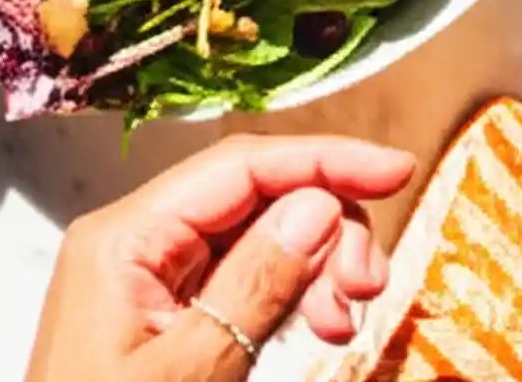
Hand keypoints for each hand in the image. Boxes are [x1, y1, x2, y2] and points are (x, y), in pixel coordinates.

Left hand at [25, 135, 415, 381]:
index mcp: (123, 238)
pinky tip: (322, 325)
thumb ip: (255, 285)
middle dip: (326, 227)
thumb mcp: (189, 371)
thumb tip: (318, 207)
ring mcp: (154, 278)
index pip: (237, 166)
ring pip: (261, 238)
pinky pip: (247, 280)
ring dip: (318, 266)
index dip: (323, 160)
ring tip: (342, 323)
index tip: (397, 170)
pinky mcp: (172, 313)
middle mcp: (138, 242)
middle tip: (367, 287)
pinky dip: (294, 295)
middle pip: (255, 197)